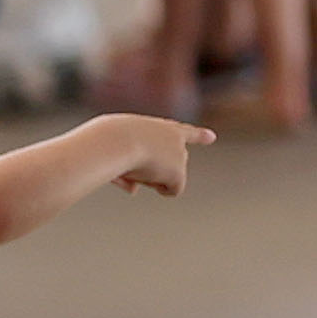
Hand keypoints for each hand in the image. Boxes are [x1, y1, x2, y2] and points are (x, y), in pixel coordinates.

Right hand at [99, 113, 213, 195]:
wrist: (116, 141)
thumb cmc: (105, 142)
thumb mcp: (113, 152)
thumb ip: (125, 169)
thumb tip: (133, 189)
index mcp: (159, 126)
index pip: (182, 131)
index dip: (199, 135)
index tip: (211, 137)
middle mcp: (175, 138)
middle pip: (174, 160)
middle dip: (162, 167)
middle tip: (138, 164)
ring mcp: (179, 153)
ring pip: (166, 176)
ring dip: (152, 176)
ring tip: (134, 165)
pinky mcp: (179, 171)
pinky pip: (172, 190)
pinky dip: (160, 188)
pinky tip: (146, 179)